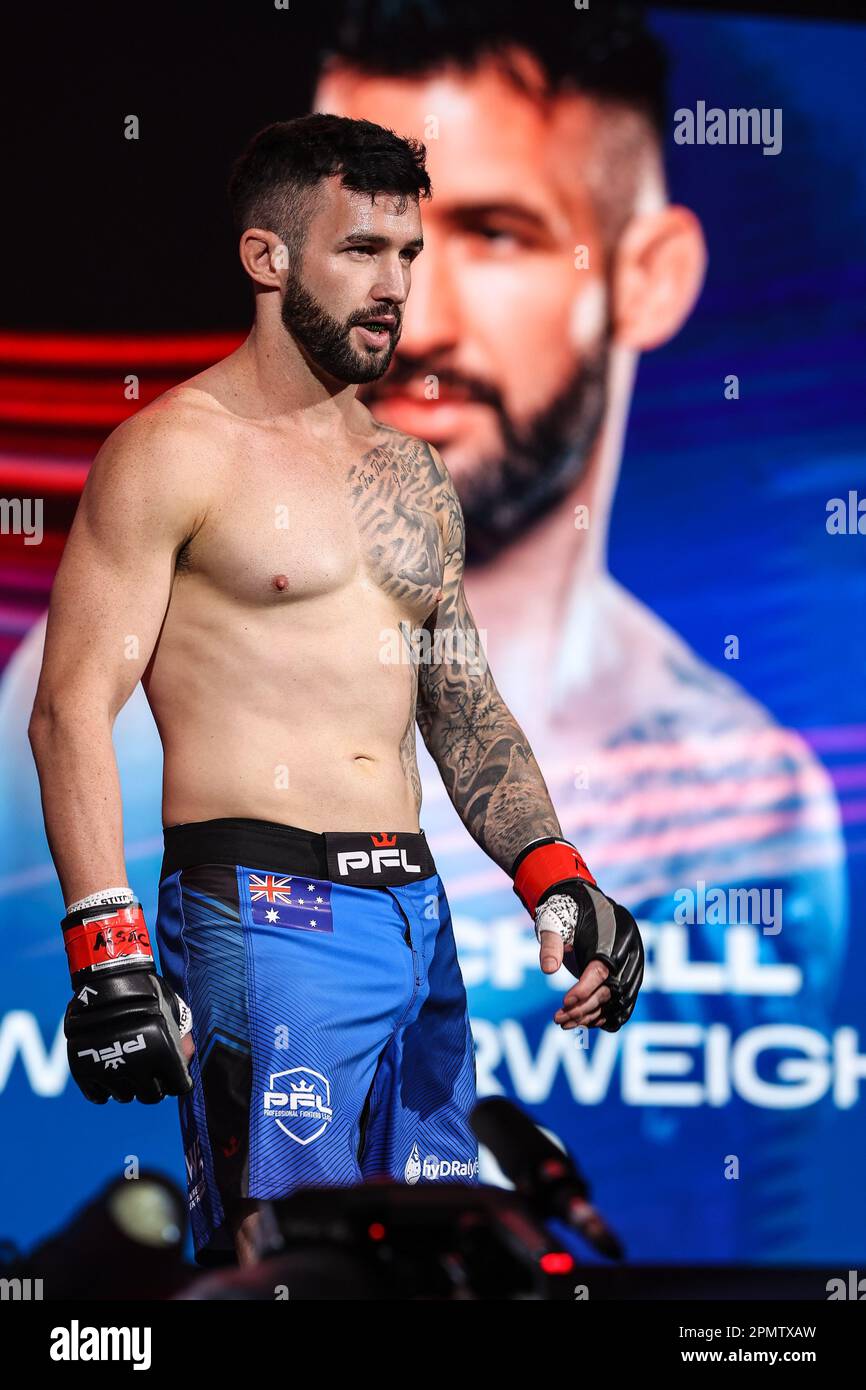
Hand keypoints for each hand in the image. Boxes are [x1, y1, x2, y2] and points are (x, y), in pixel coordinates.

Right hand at [64, 966, 194, 1103]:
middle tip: (148, 1071)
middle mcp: (138, 1065)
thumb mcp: (171, 1012)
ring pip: (124, 1096)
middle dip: (152, 1085)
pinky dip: (103, 1088)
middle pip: (151, 1097)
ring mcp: (109, 1068)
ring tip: (126, 1064)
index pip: (178, 1087)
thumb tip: (187, 1062)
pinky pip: (97, 1095)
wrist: (108, 975)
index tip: (171, 1073)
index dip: (176, 1080)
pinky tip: (108, 1072)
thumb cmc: (146, 990)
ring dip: (128, 1085)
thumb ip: (181, 1040)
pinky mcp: (84, 1069)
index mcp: (164, 1052)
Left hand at [534, 883, 643, 1031]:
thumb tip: (548, 969)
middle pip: (611, 990)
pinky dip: (607, 1016)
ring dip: (592, 1016)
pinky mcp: (630, 976)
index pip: (601, 970)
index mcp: (612, 935)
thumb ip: (550, 944)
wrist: (584, 905)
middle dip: (584, 1008)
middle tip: (558, 1018)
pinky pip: (624, 1003)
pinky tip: (584, 1023)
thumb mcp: (554, 924)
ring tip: (564, 1023)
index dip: (584, 989)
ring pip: (618, 1001)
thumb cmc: (568, 914)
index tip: (564, 1002)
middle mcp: (629, 952)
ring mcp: (633, 966)